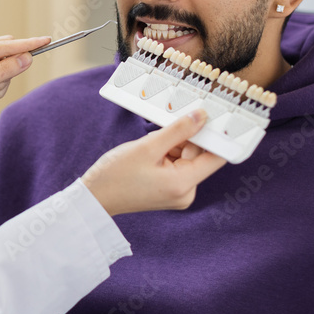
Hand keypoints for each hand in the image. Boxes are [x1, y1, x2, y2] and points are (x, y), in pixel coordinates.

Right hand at [81, 110, 226, 215]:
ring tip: (150, 145)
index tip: (215, 117)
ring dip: (173, 145)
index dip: (218, 137)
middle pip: (199, 156)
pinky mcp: (170, 191)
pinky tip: (150, 152)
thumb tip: (201, 117)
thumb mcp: (148, 146)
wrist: (95, 197)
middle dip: (185, 138)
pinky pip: (177, 166)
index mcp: (183, 184)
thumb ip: (178, 130)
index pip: (216, 158)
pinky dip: (167, 154)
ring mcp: (178, 193)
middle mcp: (185, 193)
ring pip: (187, 158)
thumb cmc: (116, 175)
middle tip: (165, 128)